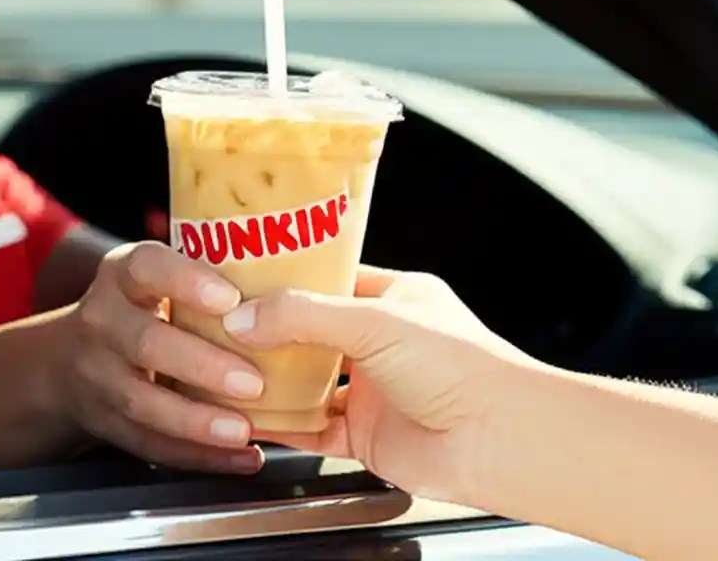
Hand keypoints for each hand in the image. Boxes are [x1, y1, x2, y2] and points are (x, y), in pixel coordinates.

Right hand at [47, 241, 264, 473]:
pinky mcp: (106, 422)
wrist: (68, 359)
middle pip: (146, 342)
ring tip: (244, 430)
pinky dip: (200, 457)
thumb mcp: (163, 273)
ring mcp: (99, 376)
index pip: (149, 268)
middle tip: (254, 381)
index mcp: (125, 276)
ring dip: (198, 421)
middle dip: (202, 365)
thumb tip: (303, 280)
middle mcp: (104, 322)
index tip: (230, 299)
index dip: (187, 281)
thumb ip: (216, 273)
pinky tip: (241, 457)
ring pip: (144, 402)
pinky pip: (151, 445)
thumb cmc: (146, 307)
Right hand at [224, 267, 540, 503]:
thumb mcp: (375, 320)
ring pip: (307, 383)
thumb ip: (304, 315)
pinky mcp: (368, 435)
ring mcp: (375, 391)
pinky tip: (251, 418)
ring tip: (223, 370)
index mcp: (396, 297)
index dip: (285, 279)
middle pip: (311, 334)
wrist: (497, 438)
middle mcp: (385, 342)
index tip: (240, 278)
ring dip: (271, 381)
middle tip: (220, 324)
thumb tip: (244, 315)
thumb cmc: (463, 366)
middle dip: (268, 333)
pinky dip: (282, 426)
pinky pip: (312, 430)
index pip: (328, 279)